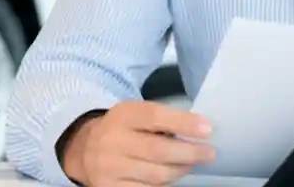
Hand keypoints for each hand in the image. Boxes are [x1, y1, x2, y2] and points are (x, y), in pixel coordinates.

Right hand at [61, 100, 215, 186]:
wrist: (83, 149)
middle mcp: (113, 141)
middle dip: (189, 153)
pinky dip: (164, 184)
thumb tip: (197, 131)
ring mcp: (110, 168)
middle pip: (158, 150)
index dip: (183, 123)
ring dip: (180, 170)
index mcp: (122, 115)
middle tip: (209, 153)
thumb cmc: (122, 129)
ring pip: (156, 174)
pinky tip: (172, 176)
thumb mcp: (135, 114)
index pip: (155, 116)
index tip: (207, 129)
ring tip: (191, 164)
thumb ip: (161, 120)